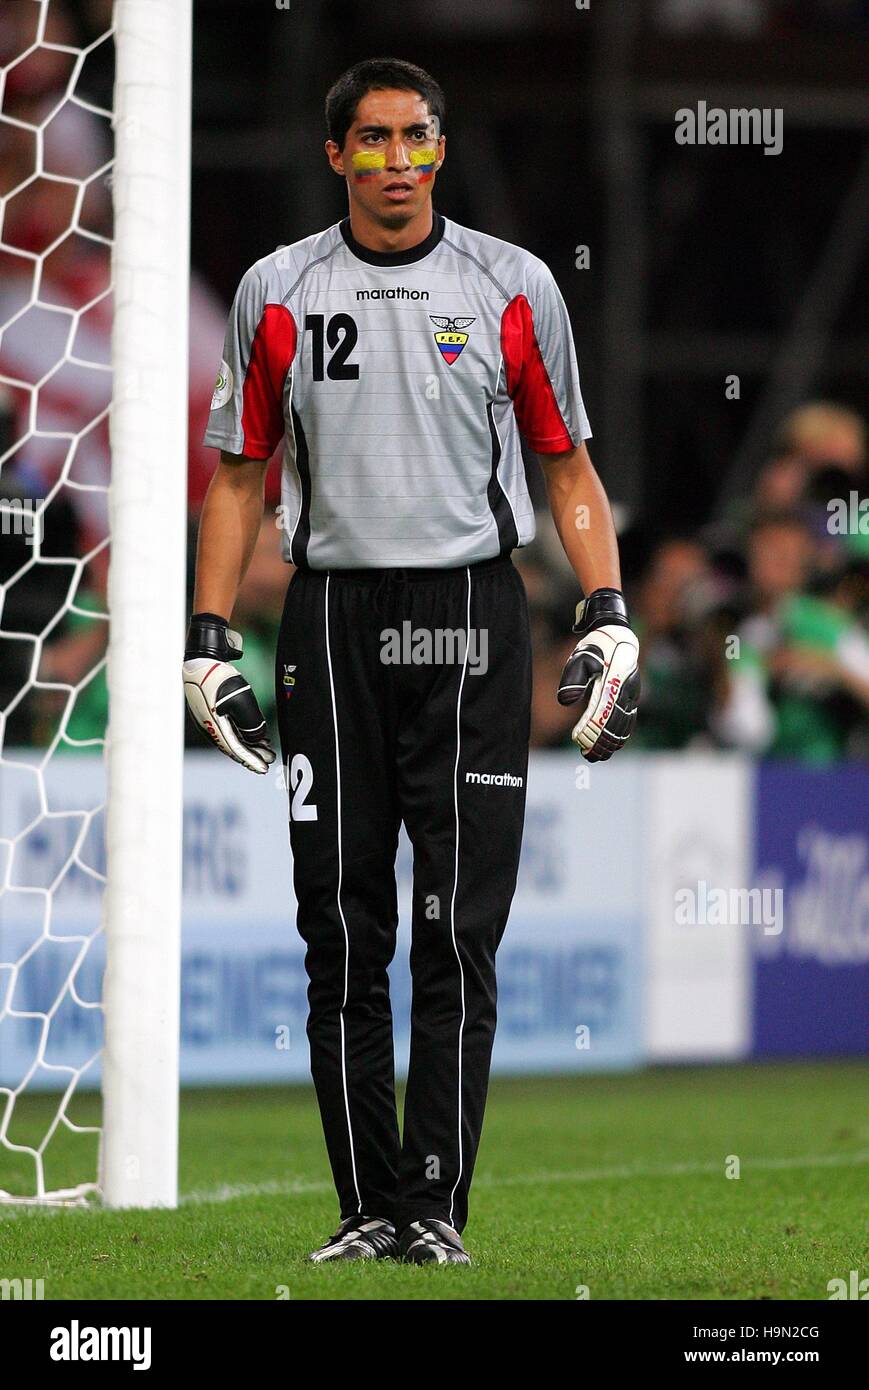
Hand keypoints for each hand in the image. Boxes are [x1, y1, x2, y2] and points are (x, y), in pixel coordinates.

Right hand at [182, 612, 275, 773]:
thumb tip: (257, 739)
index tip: (265, 768)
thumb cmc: (218, 676)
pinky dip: (241, 733)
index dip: (251, 760)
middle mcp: (208, 726)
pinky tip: (251, 732)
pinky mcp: (211, 708)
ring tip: (265, 747)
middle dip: (252, 753)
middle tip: (270, 758)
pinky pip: (227, 727)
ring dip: (248, 744)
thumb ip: (251, 723)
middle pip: (233, 746)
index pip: (235, 750)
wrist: (202, 656)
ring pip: (230, 737)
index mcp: (214, 727)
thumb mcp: (241, 699)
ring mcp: (208, 717)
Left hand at [557, 588, 639, 761]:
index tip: (580, 740)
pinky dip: (620, 735)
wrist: (619, 635)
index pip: (604, 707)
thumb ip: (572, 678)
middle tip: (587, 755)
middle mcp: (626, 687)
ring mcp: (631, 693)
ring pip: (624, 723)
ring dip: (611, 741)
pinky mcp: (632, 697)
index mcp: (614, 676)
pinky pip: (628, 720)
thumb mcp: (580, 656)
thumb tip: (566, 701)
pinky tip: (612, 746)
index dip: (593, 726)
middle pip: (616, 720)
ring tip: (597, 756)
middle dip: (601, 740)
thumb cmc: (596, 646)